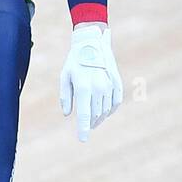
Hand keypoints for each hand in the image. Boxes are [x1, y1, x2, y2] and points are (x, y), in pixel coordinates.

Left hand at [59, 24, 122, 141]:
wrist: (92, 42)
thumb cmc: (75, 60)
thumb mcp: (65, 77)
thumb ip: (66, 97)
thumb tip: (68, 114)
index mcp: (84, 87)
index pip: (84, 115)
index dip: (83, 129)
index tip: (82, 139)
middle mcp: (98, 88)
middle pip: (96, 115)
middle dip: (90, 124)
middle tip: (86, 127)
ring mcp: (109, 85)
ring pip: (106, 111)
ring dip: (99, 118)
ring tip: (93, 120)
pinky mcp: (116, 83)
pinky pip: (115, 102)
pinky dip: (110, 110)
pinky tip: (105, 112)